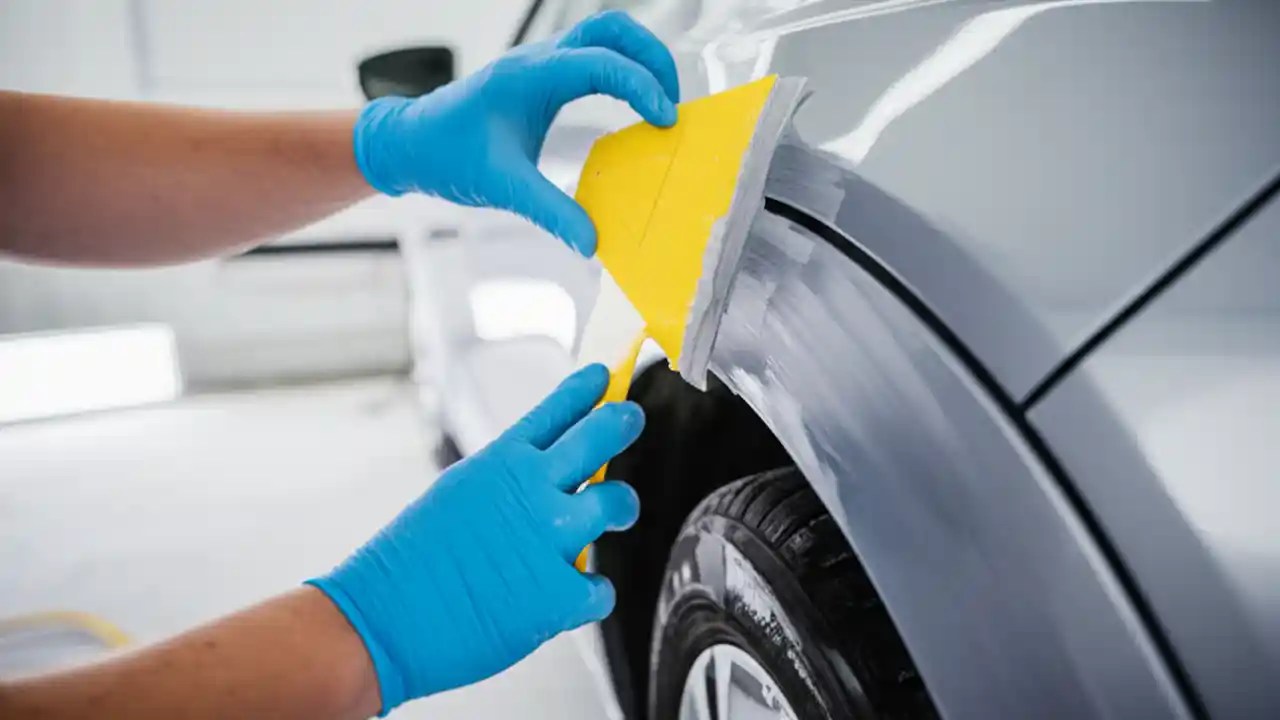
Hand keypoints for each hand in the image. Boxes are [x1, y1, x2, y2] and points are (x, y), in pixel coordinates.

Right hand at [308, 364, 643, 714]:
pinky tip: (578, 595)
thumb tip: (533, 485)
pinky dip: (592, 594)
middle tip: (630, 417)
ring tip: (615, 514)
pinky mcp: (558, 594)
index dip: (584, 391)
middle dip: (621, 421)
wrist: (382, 620)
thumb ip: (500, 487)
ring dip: (620, 508)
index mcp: (499, 465)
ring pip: (616, 503)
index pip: (554, 412)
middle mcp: (531, 491)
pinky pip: (601, 588)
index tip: (601, 377)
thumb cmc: (407, 567)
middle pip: (599, 435)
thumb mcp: (453, 499)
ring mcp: (550, 539)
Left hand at [352, 11, 680, 254]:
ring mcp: (541, 63)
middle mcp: (539, 59)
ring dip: (639, 60)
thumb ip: (550, 212)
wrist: (411, 143)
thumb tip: (591, 243)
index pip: (602, 62)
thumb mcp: (502, 187)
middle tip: (671, 104)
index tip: (665, 121)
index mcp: (531, 75)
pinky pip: (592, 57)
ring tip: (659, 103)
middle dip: (651, 59)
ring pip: (604, 36)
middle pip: (613, 30)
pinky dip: (621, 72)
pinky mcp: (542, 76)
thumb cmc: (448, 155)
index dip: (642, 87)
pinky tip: (631, 107)